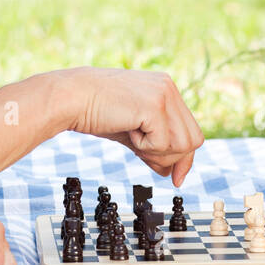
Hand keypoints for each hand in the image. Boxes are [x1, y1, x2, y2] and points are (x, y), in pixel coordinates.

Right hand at [64, 68, 204, 184]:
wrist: (71, 99)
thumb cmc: (96, 113)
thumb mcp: (134, 131)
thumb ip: (155, 146)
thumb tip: (173, 172)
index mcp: (165, 88)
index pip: (191, 130)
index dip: (184, 158)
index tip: (175, 178)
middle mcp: (169, 87)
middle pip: (193, 140)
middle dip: (172, 159)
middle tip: (143, 155)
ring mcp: (164, 94)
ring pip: (183, 144)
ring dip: (157, 152)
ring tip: (133, 139)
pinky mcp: (154, 105)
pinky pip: (163, 143)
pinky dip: (144, 147)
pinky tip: (127, 130)